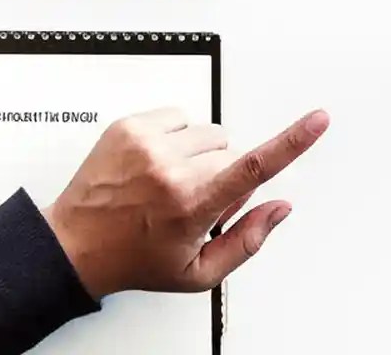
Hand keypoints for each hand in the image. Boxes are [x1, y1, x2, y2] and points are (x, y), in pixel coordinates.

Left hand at [42, 108, 329, 298]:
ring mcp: (147, 144)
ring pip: (210, 133)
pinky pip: (179, 117)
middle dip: (225, 175)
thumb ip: (248, 241)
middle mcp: (170, 170)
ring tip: (172, 181)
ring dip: (201, 154)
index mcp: (191, 205)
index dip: (293, 141)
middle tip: (194, 200)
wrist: (74, 244)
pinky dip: (176, 138)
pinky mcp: (130, 126)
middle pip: (233, 154)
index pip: (254, 168)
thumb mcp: (198, 273)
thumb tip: (279, 207)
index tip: (317, 121)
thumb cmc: (135, 258)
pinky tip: (157, 163)